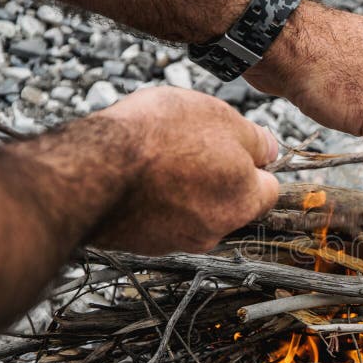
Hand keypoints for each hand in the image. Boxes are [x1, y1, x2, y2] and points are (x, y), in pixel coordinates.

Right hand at [92, 87, 278, 254]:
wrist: (93, 169)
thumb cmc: (157, 139)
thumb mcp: (219, 117)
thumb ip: (254, 139)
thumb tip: (269, 149)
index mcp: (244, 200)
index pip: (269, 189)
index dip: (254, 164)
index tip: (237, 149)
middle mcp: (217, 228)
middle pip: (231, 201)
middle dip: (219, 178)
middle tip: (193, 147)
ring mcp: (181, 240)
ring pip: (196, 212)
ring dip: (186, 190)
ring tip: (160, 159)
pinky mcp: (148, 244)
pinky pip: (164, 221)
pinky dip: (158, 203)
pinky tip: (140, 178)